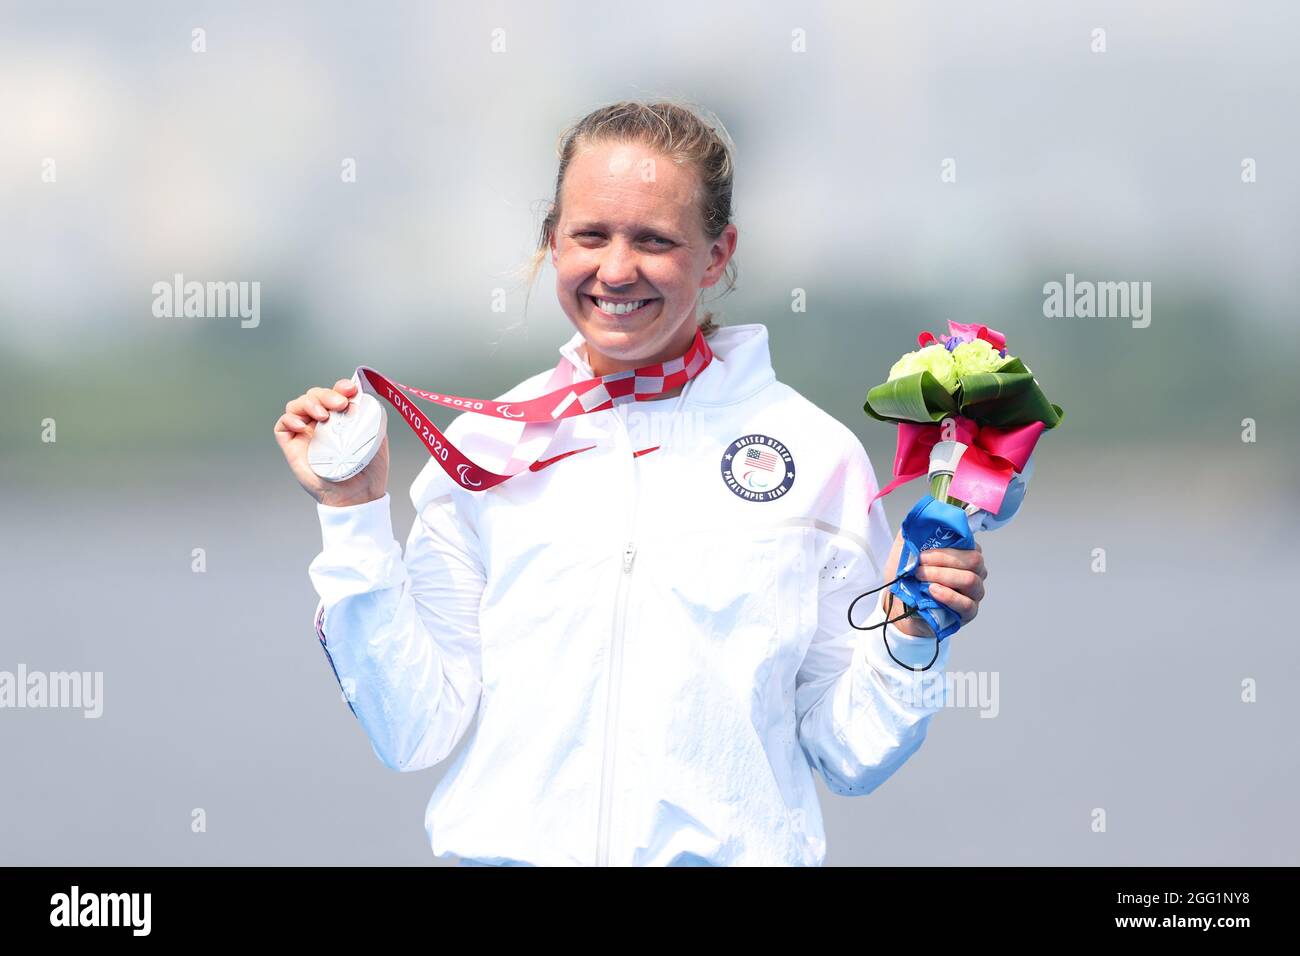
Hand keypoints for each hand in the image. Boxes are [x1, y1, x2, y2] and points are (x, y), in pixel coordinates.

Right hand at [273, 378, 389, 506]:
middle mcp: (321, 423)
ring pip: (298, 405)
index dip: (340, 387)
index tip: (350, 389)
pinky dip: (290, 419)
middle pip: (315, 395)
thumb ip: (371, 418)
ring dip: (310, 403)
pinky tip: (302, 425)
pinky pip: (282, 425)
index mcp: (340, 418)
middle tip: (340, 403)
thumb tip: (364, 399)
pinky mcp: (291, 446)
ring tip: (323, 415)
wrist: (358, 495)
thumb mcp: (376, 438)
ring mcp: (305, 433)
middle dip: (327, 394)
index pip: (335, 394)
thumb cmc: (367, 470)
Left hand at [877, 528, 986, 638]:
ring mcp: (974, 594)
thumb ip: (914, 532)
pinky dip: (949, 596)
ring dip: (943, 576)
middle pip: (974, 560)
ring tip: (922, 577)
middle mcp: (974, 572)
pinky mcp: (968, 613)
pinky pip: (966, 604)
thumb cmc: (907, 578)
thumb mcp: (905, 552)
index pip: (971, 544)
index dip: (949, 545)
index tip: (924, 551)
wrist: (900, 607)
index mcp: (963, 555)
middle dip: (944, 560)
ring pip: (970, 580)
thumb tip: (922, 516)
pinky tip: (933, 591)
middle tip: (920, 564)